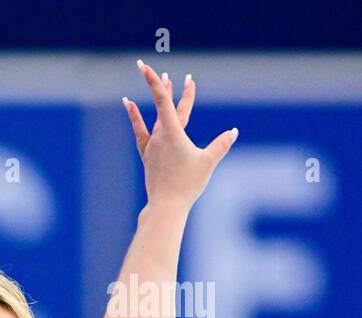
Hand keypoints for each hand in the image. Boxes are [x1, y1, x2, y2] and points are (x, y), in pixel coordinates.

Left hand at [122, 61, 238, 210]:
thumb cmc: (187, 185)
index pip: (163, 102)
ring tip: (164, 80)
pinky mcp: (148, 155)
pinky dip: (135, 117)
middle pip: (166, 107)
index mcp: (173, 134)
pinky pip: (140, 132)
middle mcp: (159, 136)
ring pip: (156, 117)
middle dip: (171, 88)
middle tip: (175, 74)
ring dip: (162, 98)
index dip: (157, 83)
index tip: (148, 68)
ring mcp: (152, 146)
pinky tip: (128, 103)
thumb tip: (233, 132)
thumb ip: (220, 145)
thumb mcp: (208, 162)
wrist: (166, 205)